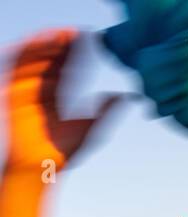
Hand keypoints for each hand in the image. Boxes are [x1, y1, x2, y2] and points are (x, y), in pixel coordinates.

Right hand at [5, 30, 122, 171]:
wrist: (42, 166)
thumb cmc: (64, 152)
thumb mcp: (91, 128)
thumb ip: (106, 111)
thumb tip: (126, 96)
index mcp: (57, 95)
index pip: (67, 67)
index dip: (77, 53)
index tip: (93, 39)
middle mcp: (41, 88)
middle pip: (51, 59)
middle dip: (62, 44)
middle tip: (78, 32)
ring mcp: (26, 89)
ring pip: (35, 59)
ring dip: (46, 44)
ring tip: (63, 34)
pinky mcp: (13, 92)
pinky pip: (18, 66)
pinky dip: (29, 52)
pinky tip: (42, 43)